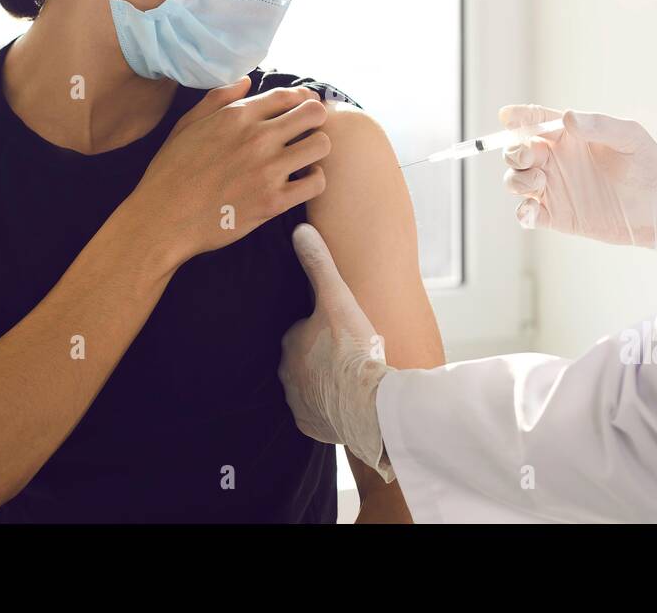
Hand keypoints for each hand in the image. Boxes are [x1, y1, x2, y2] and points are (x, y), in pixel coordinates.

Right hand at [132, 77, 330, 260]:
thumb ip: (218, 98)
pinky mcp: (274, 202)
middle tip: (307, 132)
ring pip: (321, 145)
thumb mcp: (187, 125)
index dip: (302, 100)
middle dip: (315, 120)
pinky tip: (301, 181)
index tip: (303, 109)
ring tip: (304, 157)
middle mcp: (257, 138)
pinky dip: (314, 179)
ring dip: (317, 149)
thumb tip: (246, 80)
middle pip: (314, 114)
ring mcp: (268, 170)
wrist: (163, 219)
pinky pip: (316, 182)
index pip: (289, 95)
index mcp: (237, 116)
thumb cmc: (170, 172)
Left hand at [279, 224, 393, 481]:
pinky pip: (317, 413)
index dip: (320, 328)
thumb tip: (300, 231)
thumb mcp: (337, 298)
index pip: (299, 330)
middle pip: (303, 358)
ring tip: (350, 375)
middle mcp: (287, 375)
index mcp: (290, 343)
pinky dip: (330, 407)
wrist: (370, 403)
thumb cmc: (353, 349)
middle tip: (348, 351)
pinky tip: (348, 399)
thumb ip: (319, 264)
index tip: (339, 329)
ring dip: (325, 380)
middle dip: (320, 355)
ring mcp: (298, 403)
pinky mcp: (311, 426)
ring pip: (309, 385)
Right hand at [500, 104, 656, 254]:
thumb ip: (599, 125)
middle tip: (527, 155)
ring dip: (515, 179)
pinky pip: (527, 213)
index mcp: (570, 136)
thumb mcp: (629, 136)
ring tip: (537, 181)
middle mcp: (557, 160)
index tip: (507, 117)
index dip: (519, 117)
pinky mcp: (557, 216)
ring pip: (516, 180)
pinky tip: (530, 211)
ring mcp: (555, 188)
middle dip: (512, 150)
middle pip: (518, 150)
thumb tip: (566, 118)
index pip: (536, 121)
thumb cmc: (649, 165)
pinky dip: (521, 213)